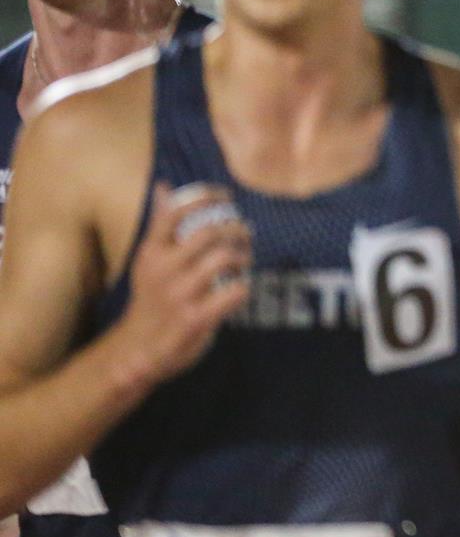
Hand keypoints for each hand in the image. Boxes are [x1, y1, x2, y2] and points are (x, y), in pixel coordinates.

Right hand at [109, 183, 252, 391]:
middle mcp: (162, 270)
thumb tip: (164, 186)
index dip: (205, 197)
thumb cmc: (151, 298)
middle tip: (245, 233)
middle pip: (208, 232)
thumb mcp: (149, 261)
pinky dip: (244, 287)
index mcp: (150, 253)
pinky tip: (239, 288)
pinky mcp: (196, 319)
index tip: (226, 196)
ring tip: (244, 259)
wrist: (137, 350)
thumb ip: (160, 226)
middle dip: (235, 228)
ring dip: (242, 256)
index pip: (175, 212)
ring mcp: (179, 295)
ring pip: (223, 258)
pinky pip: (234, 292)